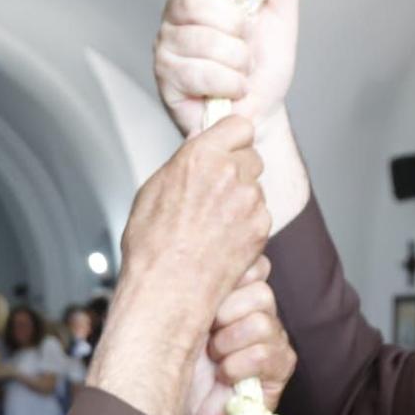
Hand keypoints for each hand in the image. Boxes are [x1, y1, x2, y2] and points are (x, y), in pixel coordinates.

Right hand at [116, 115, 269, 322]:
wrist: (168, 289)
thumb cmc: (152, 247)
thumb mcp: (153, 190)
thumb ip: (183, 163)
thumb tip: (197, 149)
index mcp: (201, 157)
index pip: (238, 125)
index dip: (231, 138)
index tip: (225, 148)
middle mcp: (230, 174)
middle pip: (251, 156)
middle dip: (237, 170)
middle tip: (215, 192)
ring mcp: (249, 201)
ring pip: (256, 187)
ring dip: (241, 200)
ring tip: (213, 223)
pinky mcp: (261, 227)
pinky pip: (260, 215)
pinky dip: (247, 225)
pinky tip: (223, 239)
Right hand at [155, 0, 302, 139]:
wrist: (263, 110)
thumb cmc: (265, 64)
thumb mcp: (281, 14)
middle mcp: (176, 16)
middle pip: (192, 1)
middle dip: (233, 24)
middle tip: (245, 39)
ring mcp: (167, 48)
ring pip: (199, 40)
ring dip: (236, 59)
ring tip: (242, 68)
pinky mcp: (166, 79)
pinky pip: (196, 72)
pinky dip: (227, 82)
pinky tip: (232, 88)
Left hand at [185, 257, 294, 414]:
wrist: (176, 405)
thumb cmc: (175, 360)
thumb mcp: (176, 315)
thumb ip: (192, 284)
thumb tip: (195, 254)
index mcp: (238, 291)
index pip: (255, 264)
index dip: (231, 278)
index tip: (205, 300)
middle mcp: (260, 311)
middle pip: (259, 292)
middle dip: (222, 315)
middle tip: (204, 335)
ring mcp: (274, 338)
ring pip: (261, 323)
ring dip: (226, 344)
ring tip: (212, 358)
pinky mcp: (280, 366)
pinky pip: (263, 353)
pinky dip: (236, 366)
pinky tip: (223, 375)